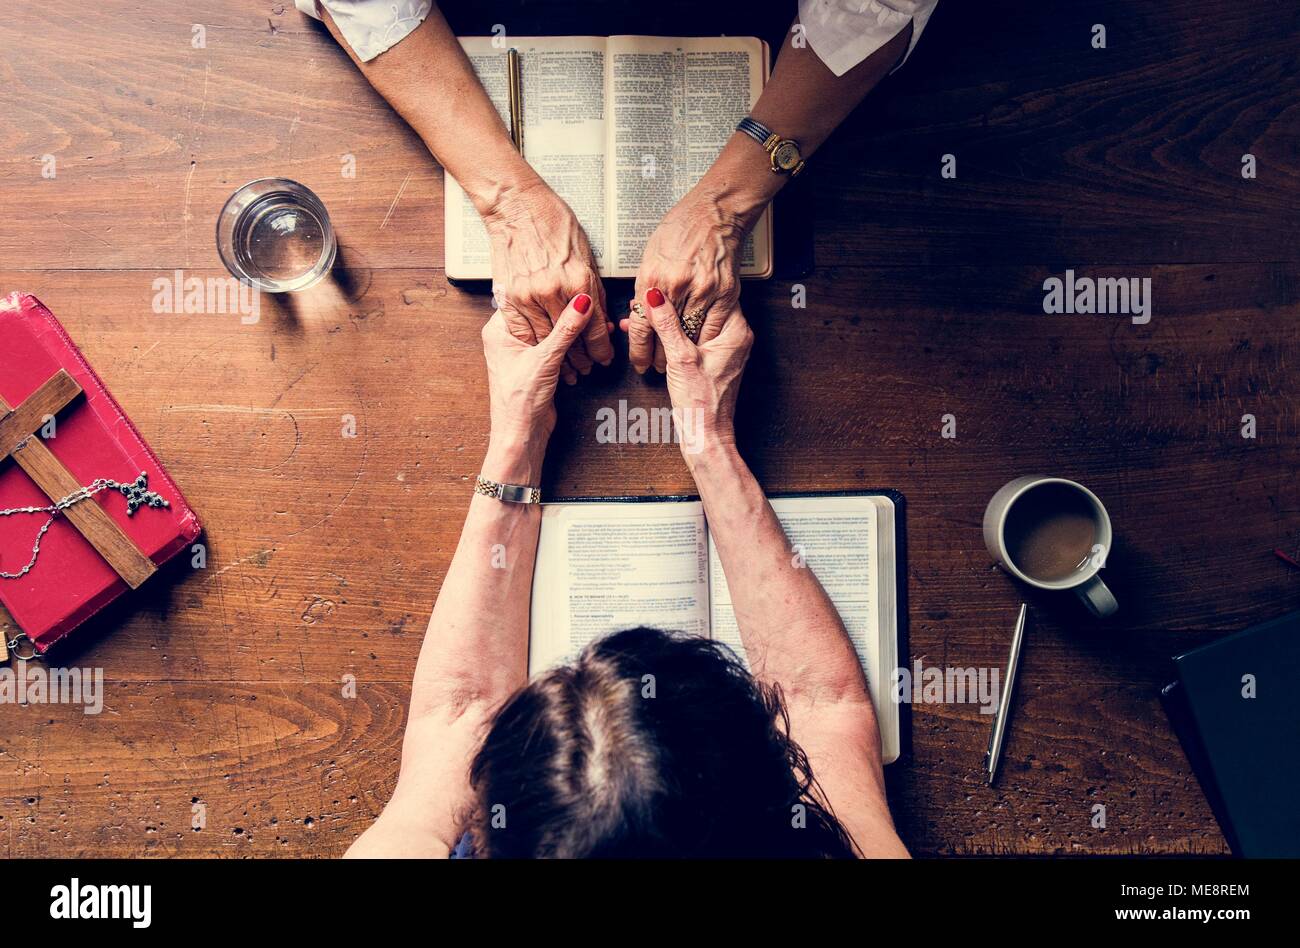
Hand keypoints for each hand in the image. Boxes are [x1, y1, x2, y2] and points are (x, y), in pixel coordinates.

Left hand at [481, 292, 593, 482]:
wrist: (522, 434)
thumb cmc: (517, 403)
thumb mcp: (544, 359)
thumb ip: (565, 330)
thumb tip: (580, 304)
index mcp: (499, 330)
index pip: (525, 299)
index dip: (550, 293)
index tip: (571, 287)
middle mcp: (510, 338)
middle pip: (542, 314)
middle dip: (568, 314)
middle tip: (589, 305)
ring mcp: (524, 351)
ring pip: (553, 331)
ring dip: (574, 332)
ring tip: (594, 324)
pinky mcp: (539, 364)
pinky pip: (558, 347)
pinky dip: (574, 346)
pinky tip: (588, 344)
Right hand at [484, 181, 612, 385]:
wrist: (516, 207)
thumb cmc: (553, 223)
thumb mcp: (585, 255)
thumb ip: (592, 290)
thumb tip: (601, 318)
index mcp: (579, 280)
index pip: (595, 328)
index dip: (601, 348)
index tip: (604, 358)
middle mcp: (555, 290)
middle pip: (571, 338)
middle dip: (582, 357)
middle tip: (587, 367)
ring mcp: (530, 295)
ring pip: (547, 339)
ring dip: (558, 356)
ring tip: (567, 366)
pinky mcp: (509, 295)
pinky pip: (523, 330)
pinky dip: (534, 343)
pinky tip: (541, 350)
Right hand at [624, 287, 753, 460]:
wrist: (706, 435)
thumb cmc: (702, 404)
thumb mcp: (681, 358)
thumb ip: (667, 325)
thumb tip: (656, 297)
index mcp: (736, 333)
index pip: (714, 295)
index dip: (688, 287)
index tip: (668, 280)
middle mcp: (734, 338)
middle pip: (701, 309)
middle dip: (672, 303)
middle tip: (649, 297)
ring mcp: (723, 349)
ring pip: (693, 323)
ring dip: (668, 320)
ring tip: (642, 313)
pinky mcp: (712, 360)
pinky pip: (690, 338)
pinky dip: (672, 334)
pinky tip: (651, 332)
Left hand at [628, 186, 745, 373]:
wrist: (714, 213)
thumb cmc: (681, 229)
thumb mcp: (651, 257)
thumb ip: (646, 288)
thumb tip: (638, 311)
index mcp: (652, 277)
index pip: (641, 326)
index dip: (639, 350)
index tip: (639, 361)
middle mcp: (676, 285)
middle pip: (665, 337)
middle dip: (658, 357)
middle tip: (655, 367)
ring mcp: (703, 289)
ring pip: (690, 335)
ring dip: (682, 352)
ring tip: (675, 361)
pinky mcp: (725, 292)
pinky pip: (713, 326)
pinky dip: (704, 340)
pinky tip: (698, 347)